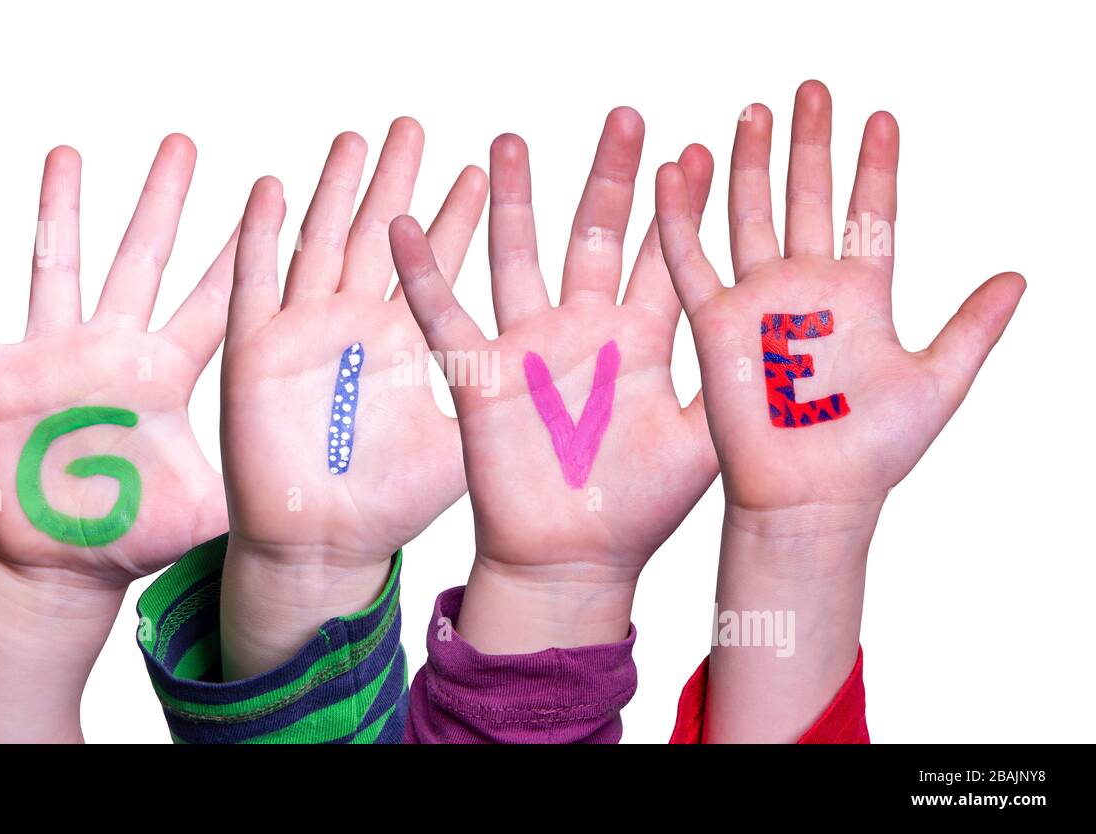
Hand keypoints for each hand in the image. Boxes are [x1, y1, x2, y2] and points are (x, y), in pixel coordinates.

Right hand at [0, 135, 233, 587]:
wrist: (69, 560)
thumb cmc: (139, 529)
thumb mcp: (204, 510)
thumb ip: (249, 490)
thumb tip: (308, 498)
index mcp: (167, 373)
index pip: (213, 302)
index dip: (241, 254)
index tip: (271, 197)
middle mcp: (114, 350)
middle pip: (143, 259)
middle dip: (163, 201)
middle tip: (183, 142)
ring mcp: (54, 360)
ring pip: (57, 269)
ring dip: (60, 212)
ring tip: (66, 152)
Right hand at [218, 119, 486, 675]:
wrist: (322, 544)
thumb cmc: (390, 505)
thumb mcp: (460, 442)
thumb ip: (494, 397)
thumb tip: (571, 373)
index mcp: (406, 342)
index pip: (437, 263)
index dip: (459, 215)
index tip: (485, 168)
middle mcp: (357, 327)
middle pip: (378, 235)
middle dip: (396, 179)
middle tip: (414, 125)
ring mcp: (305, 333)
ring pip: (320, 243)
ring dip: (335, 191)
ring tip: (354, 140)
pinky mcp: (257, 352)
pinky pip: (254, 284)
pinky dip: (258, 238)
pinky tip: (270, 189)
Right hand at [391, 109, 718, 650]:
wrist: (570, 561)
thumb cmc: (637, 510)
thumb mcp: (704, 445)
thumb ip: (732, 385)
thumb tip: (789, 340)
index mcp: (642, 342)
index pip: (664, 257)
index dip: (680, 206)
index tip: (698, 150)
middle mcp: (587, 331)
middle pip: (597, 236)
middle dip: (611, 178)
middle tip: (626, 120)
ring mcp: (533, 347)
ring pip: (521, 256)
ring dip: (516, 202)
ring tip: (512, 143)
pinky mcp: (484, 375)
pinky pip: (446, 316)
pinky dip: (424, 275)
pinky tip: (405, 228)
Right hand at [655, 81, 1024, 519]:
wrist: (810, 496)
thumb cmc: (871, 453)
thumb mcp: (939, 382)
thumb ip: (974, 326)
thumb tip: (1019, 276)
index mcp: (862, 295)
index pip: (870, 211)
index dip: (877, 165)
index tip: (881, 118)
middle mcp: (809, 289)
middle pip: (808, 198)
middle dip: (809, 144)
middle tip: (810, 92)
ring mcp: (760, 303)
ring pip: (750, 216)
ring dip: (749, 165)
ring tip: (751, 114)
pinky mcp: (716, 325)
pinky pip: (693, 263)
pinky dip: (681, 219)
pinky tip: (676, 173)